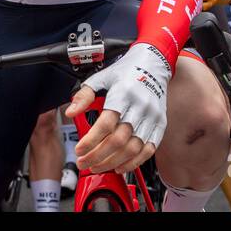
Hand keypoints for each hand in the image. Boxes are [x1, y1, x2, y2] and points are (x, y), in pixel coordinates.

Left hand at [65, 42, 170, 174]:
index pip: (105, 124)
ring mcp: (152, 117)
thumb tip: (71, 112)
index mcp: (123, 94)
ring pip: (133, 148)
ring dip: (113, 162)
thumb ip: (84, 95)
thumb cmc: (125, 71)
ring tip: (97, 166)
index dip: (91, 140)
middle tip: (84, 162)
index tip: (79, 149)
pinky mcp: (160, 124)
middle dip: (98, 155)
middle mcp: (139, 106)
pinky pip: (149, 149)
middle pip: (118, 140)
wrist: (153, 64)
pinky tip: (120, 166)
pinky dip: (134, 162)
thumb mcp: (101, 77)